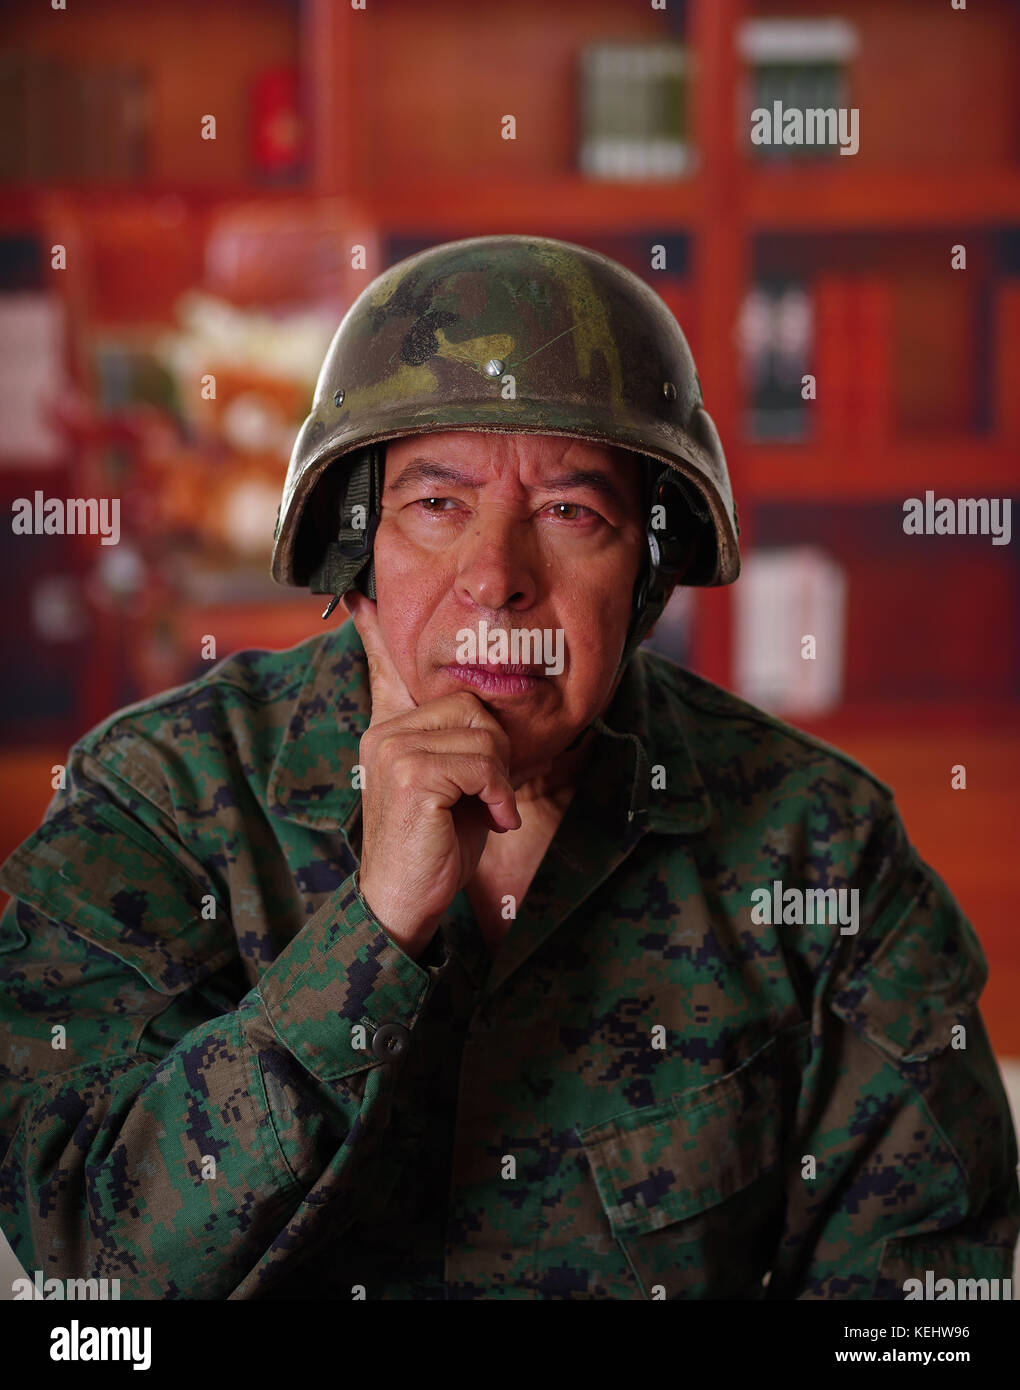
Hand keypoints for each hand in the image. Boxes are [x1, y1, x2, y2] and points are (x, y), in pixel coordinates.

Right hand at [346, 592, 549, 957]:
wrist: (406, 904)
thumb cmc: (437, 845)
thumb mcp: (451, 785)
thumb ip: (456, 743)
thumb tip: (477, 711)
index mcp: (389, 728)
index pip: (391, 668)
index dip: (377, 632)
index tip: (362, 598)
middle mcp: (385, 730)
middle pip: (474, 704)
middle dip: (498, 751)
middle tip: (488, 795)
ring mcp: (394, 750)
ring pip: (484, 734)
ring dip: (501, 779)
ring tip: (487, 811)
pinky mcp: (411, 774)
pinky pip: (482, 761)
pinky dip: (497, 793)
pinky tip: (489, 820)